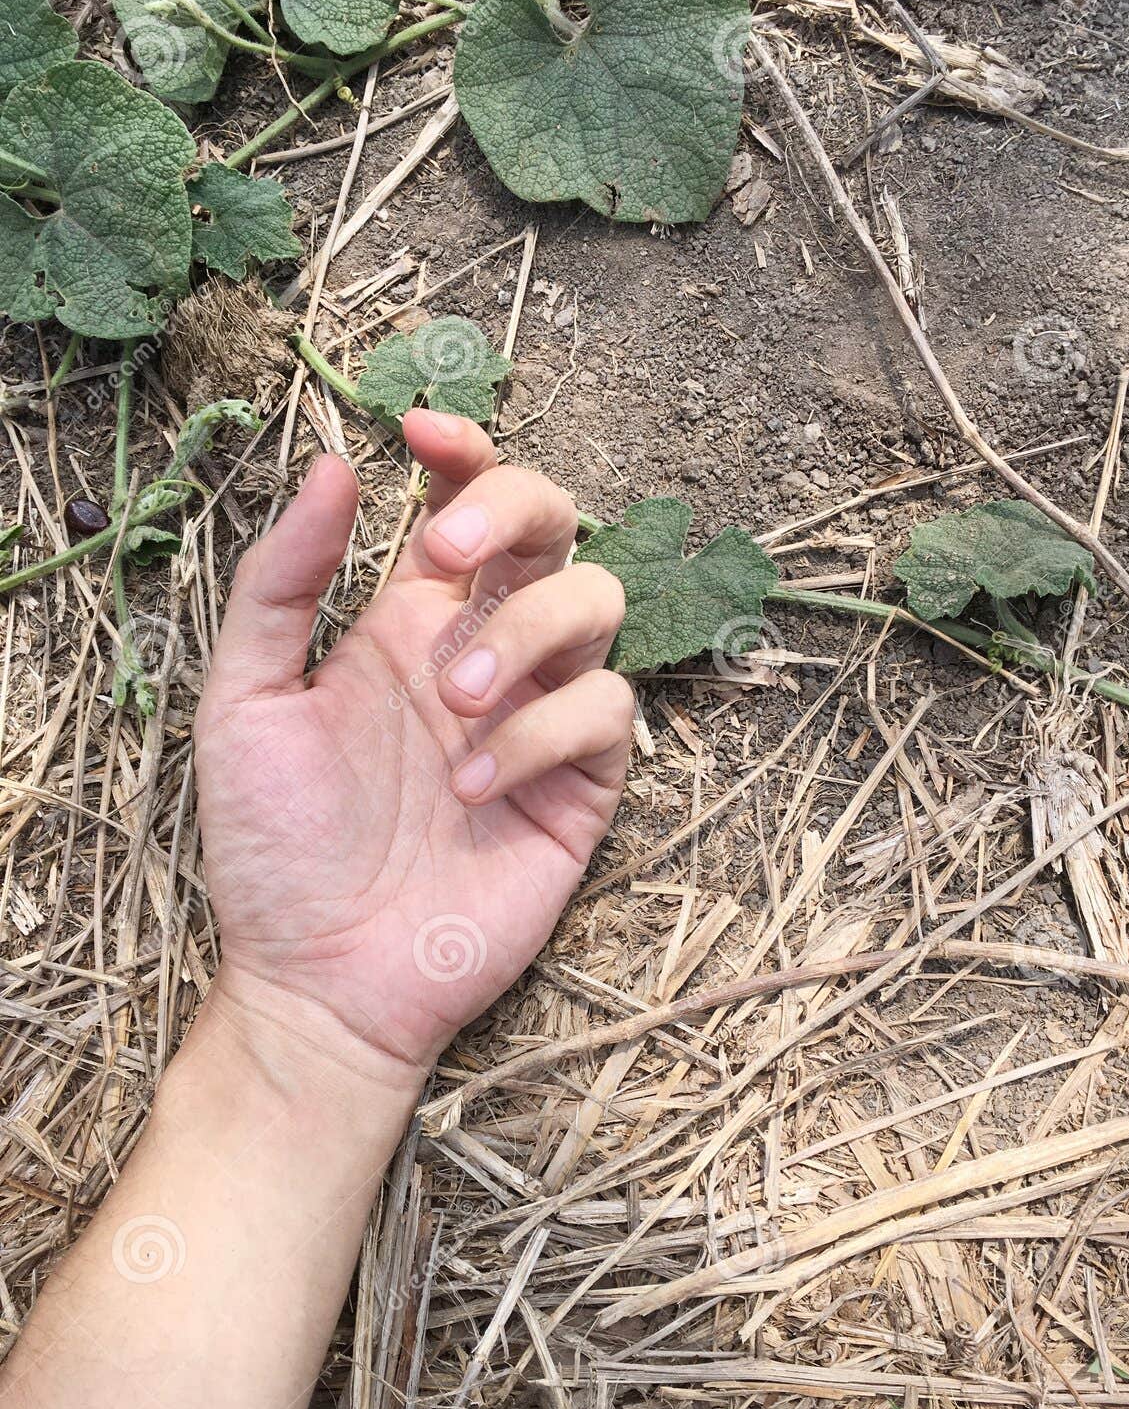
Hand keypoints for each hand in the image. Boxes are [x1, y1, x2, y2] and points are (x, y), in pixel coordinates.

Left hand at [194, 413, 632, 1096]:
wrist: (322, 977)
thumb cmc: (274, 848)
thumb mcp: (244, 703)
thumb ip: (280, 585)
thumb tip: (332, 466)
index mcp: (408, 623)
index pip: (467, 503)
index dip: (465, 449)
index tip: (420, 430)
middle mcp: (484, 654)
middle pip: (554, 526)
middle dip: (514, 509)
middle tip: (446, 559)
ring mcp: (539, 716)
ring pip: (597, 603)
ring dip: (527, 629)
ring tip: (455, 700)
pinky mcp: (582, 787)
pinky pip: (606, 712)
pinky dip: (544, 730)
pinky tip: (472, 786)